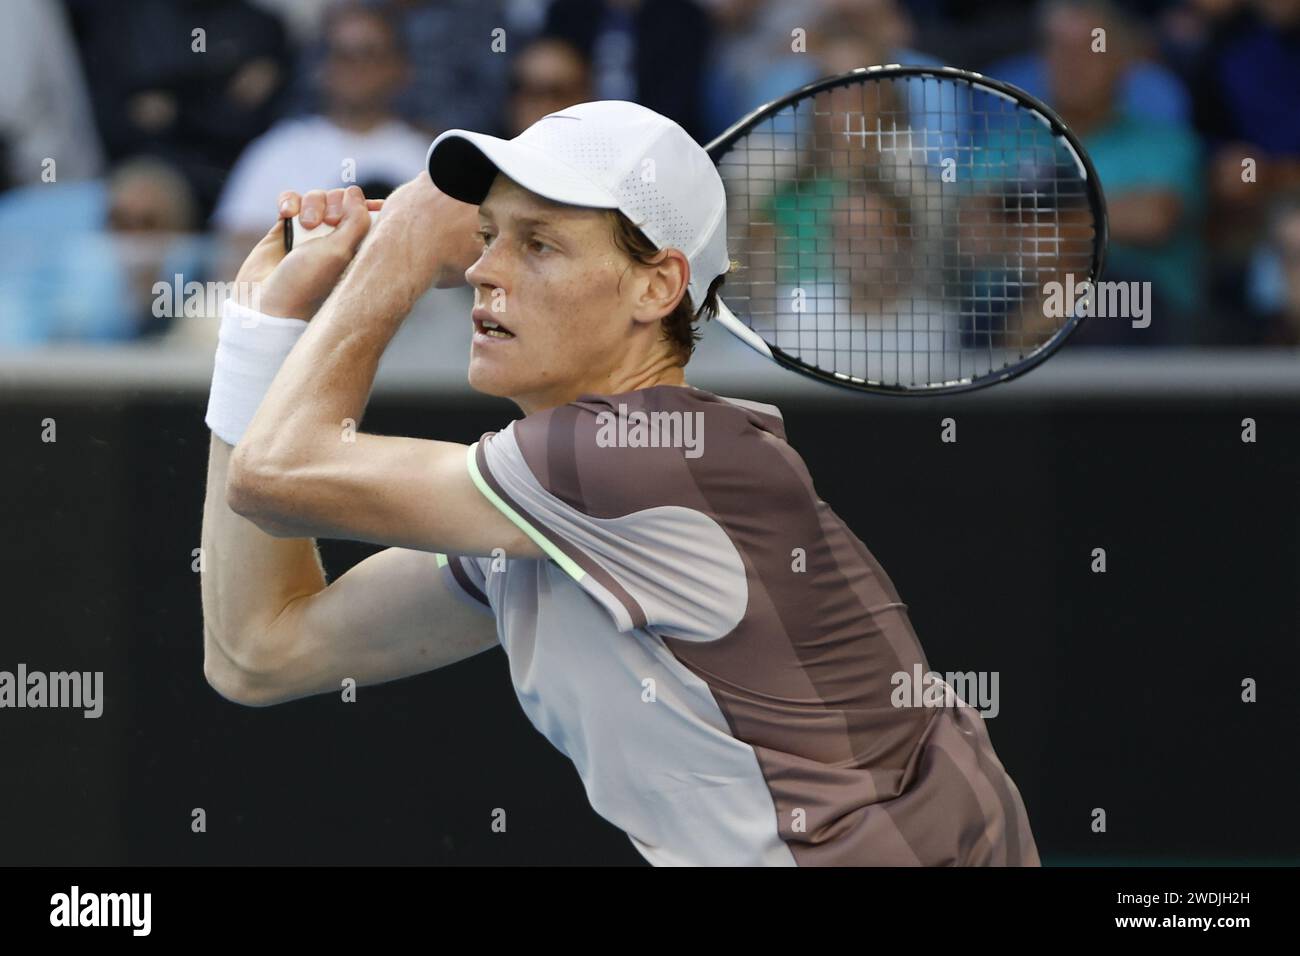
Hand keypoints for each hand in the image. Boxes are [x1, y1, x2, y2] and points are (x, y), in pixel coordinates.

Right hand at [234, 186, 383, 319]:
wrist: (265, 301)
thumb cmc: (307, 284)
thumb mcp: (340, 252)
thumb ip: (355, 220)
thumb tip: (354, 193)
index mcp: (357, 249)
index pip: (370, 217)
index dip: (369, 206)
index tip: (369, 206)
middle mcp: (336, 240)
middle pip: (342, 200)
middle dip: (335, 203)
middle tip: (328, 222)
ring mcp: (311, 233)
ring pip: (316, 197)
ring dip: (311, 204)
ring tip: (304, 224)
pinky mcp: (286, 228)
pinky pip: (291, 200)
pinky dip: (289, 201)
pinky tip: (286, 213)